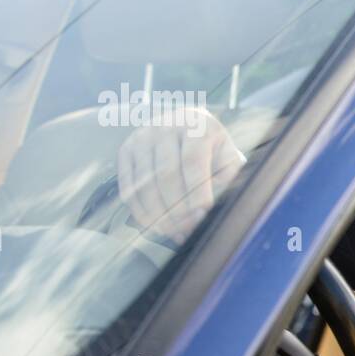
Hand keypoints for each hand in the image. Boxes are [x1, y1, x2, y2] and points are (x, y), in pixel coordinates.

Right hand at [117, 109, 245, 243]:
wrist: (191, 134)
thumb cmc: (215, 153)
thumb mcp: (228, 160)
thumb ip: (225, 181)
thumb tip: (207, 211)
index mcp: (196, 123)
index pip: (192, 160)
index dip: (196, 190)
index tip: (203, 214)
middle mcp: (165, 125)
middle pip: (165, 173)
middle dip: (177, 207)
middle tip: (188, 229)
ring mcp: (142, 137)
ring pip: (144, 183)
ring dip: (158, 214)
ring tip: (175, 232)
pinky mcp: (126, 151)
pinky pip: (129, 187)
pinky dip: (141, 212)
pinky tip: (157, 226)